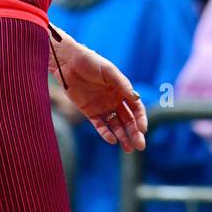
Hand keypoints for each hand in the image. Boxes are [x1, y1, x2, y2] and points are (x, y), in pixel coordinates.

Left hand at [49, 26, 146, 150]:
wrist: (68, 62)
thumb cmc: (91, 62)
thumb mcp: (108, 71)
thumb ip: (122, 84)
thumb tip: (136, 98)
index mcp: (122, 90)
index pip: (136, 108)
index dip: (140, 119)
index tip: (143, 129)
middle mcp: (115, 101)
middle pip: (128, 120)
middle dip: (134, 133)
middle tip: (140, 146)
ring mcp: (103, 107)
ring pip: (116, 125)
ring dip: (122, 137)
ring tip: (128, 149)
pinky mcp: (90, 112)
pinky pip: (100, 126)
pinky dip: (106, 133)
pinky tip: (112, 140)